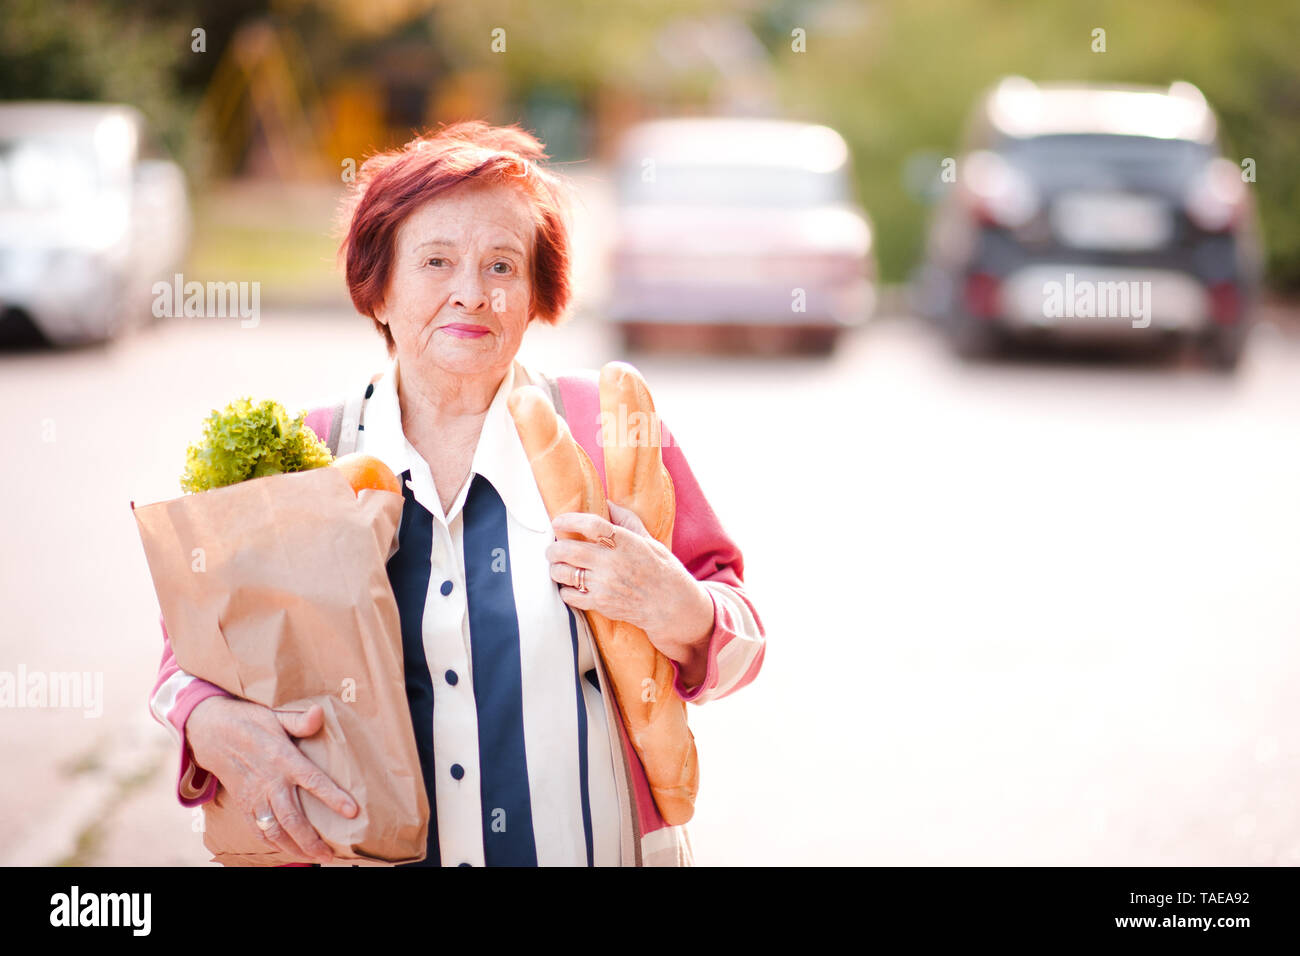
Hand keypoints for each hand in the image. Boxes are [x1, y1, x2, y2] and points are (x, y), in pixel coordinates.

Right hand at [186, 697, 357, 863]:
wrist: (211, 732)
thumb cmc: (250, 723)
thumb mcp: (276, 716)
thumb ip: (300, 721)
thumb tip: (320, 712)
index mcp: (283, 759)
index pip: (313, 781)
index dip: (333, 797)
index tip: (352, 812)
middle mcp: (270, 782)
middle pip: (293, 818)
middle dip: (312, 840)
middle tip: (330, 855)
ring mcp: (255, 796)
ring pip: (275, 830)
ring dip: (295, 847)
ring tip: (314, 858)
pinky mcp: (243, 804)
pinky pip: (258, 830)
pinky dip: (273, 844)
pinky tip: (289, 850)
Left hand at [547, 502, 714, 678]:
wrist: (671, 606)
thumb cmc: (662, 570)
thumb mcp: (650, 540)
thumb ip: (627, 521)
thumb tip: (608, 504)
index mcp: (625, 542)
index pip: (590, 525)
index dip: (569, 520)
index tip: (558, 521)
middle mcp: (612, 562)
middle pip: (569, 550)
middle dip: (553, 549)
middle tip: (552, 549)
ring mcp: (605, 585)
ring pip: (564, 573)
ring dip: (555, 569)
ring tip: (557, 566)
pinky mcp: (601, 604)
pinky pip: (570, 595)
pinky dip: (565, 590)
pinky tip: (570, 586)